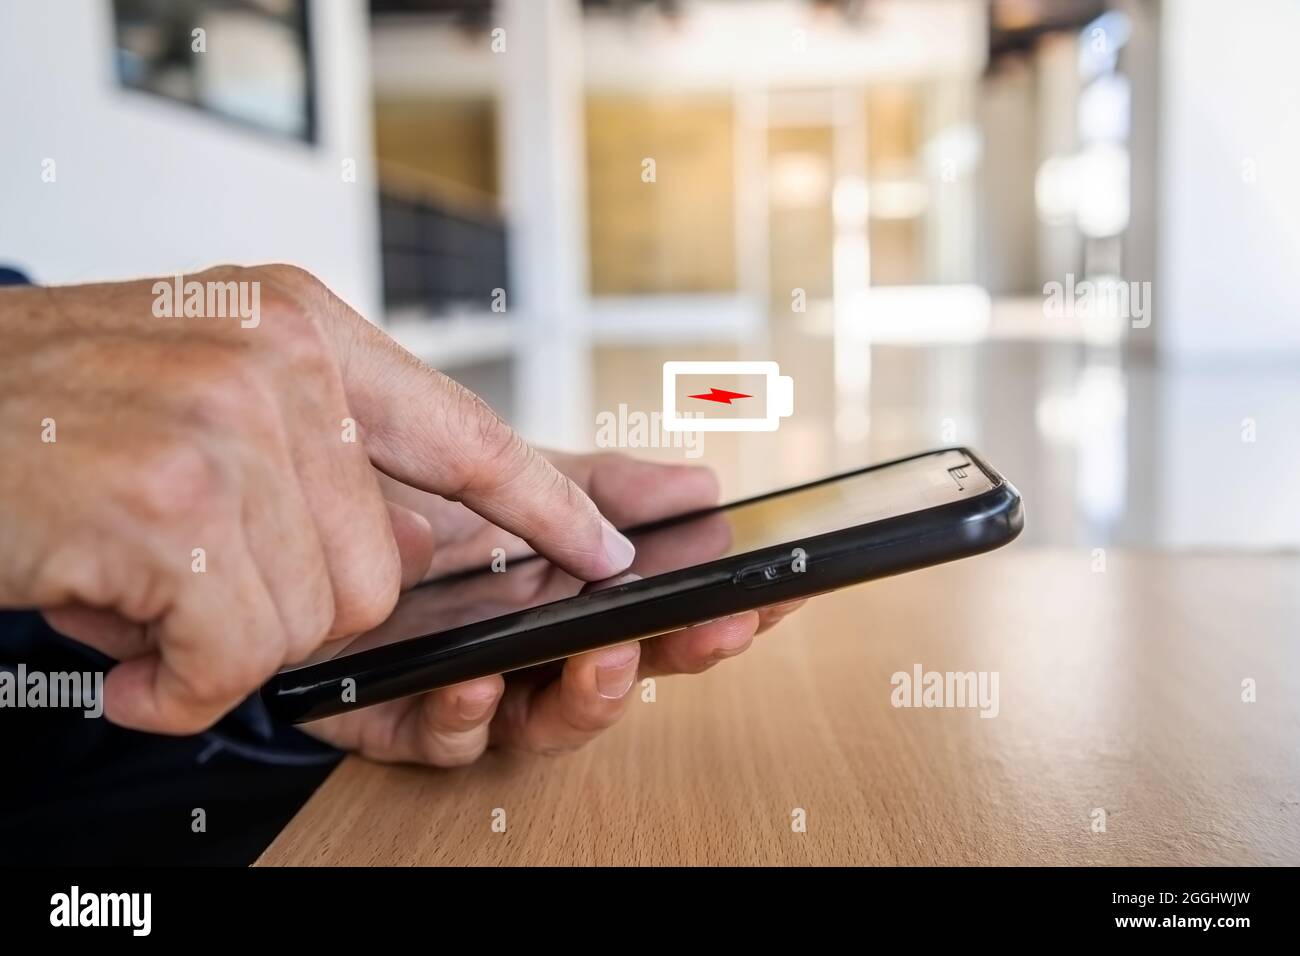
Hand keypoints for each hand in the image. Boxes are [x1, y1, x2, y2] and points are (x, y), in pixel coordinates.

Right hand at [1, 266, 636, 733]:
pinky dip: (172, 676)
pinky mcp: (172, 507)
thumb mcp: (204, 391)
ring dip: (216, 634)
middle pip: (382, 567)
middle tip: (189, 573)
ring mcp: (227, 426)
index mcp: (301, 325)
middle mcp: (279, 359)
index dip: (546, 502)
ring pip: (314, 616)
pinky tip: (116, 631)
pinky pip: (236, 652)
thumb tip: (426, 544)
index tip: (610, 547)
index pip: (463, 430)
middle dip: (290, 604)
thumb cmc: (50, 415)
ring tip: (135, 583)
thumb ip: (327, 457)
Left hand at [302, 453, 803, 765]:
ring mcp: (472, 681)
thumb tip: (701, 488)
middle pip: (626, 670)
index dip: (719, 607)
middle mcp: (529, 643)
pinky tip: (474, 678)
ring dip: (588, 694)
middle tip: (713, 626)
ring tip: (605, 651)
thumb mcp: (510, 472)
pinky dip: (467, 715)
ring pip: (551, 720)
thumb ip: (599, 486)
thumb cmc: (403, 497)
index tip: (773, 594)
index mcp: (566, 589)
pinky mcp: (399, 714)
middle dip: (677, 655)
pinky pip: (445, 738)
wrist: (286, 498)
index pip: (662, 609)